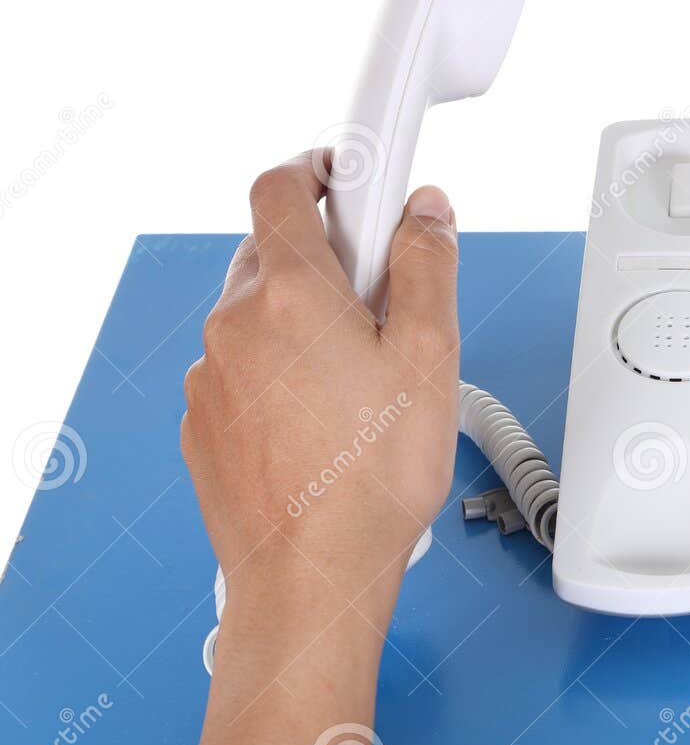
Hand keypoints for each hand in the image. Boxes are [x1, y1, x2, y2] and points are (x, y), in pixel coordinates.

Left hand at [182, 151, 458, 744]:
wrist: (313, 576)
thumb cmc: (371, 479)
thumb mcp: (431, 357)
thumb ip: (427, 266)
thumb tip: (424, 213)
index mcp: (291, 291)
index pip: (283, 184)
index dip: (326, 168)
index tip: (361, 176)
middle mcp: (235, 322)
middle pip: (275, 249)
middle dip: (328, 258)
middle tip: (383, 299)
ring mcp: (211, 374)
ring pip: (259, 313)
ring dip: (305, 321)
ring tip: (363, 377)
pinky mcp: (204, 420)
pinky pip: (244, 368)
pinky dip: (282, 372)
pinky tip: (329, 418)